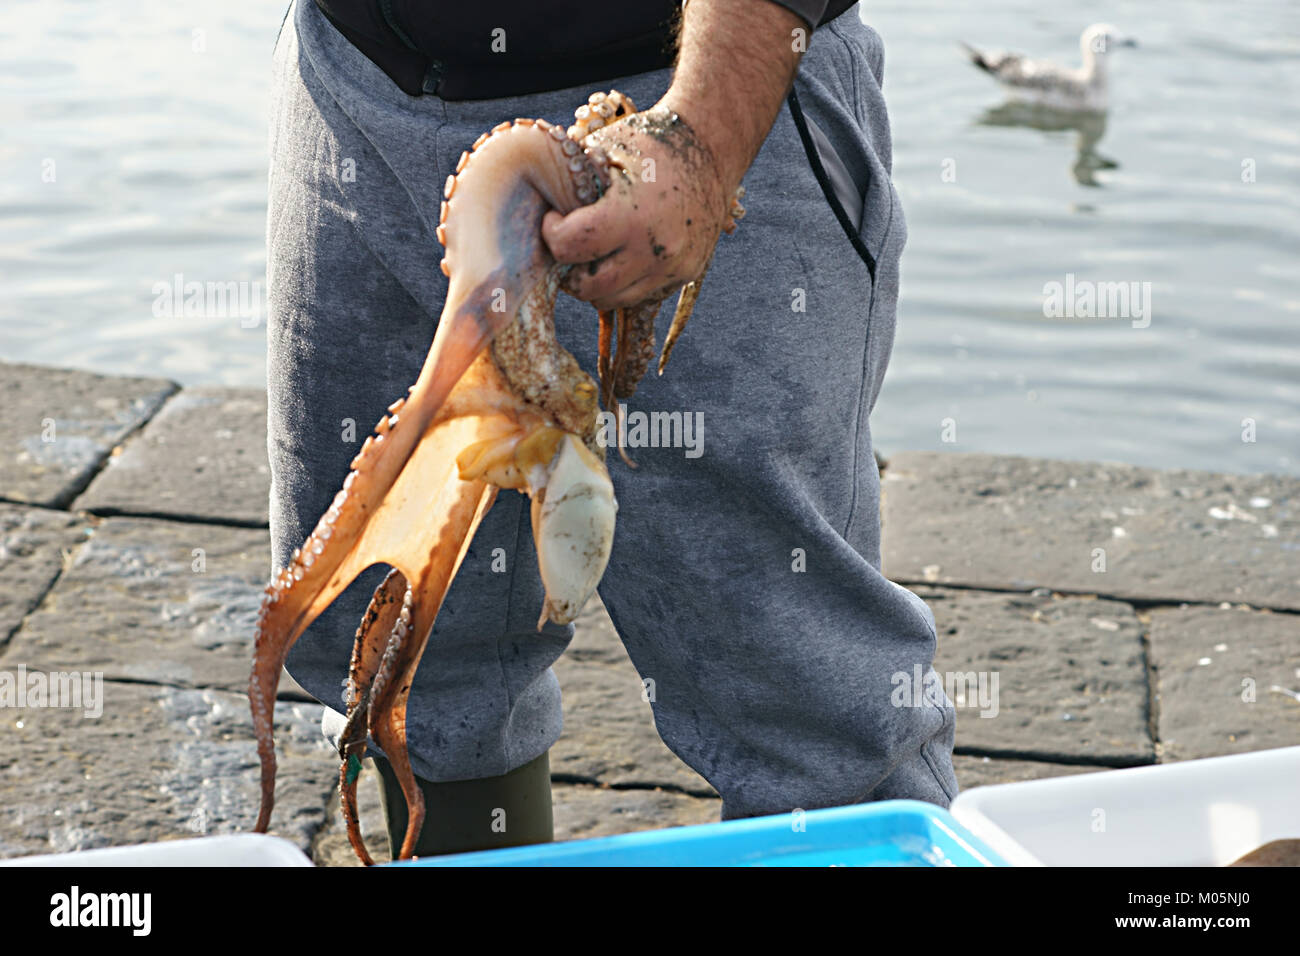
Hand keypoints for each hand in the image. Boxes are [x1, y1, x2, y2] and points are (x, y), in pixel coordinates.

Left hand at [541, 102, 734, 311]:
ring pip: (615, 300)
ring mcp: (674, 268)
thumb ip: (571, 182)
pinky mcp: (685, 275)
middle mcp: (656, 250)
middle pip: (590, 289)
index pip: (570, 247)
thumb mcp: (605, 150)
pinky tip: (621, 254)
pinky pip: (641, 294)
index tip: (554, 218)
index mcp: (632, 216)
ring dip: (595, 282)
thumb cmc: (650, 143)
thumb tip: (533, 205)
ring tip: (592, 253)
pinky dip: (624, 281)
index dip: (552, 234)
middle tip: (568, 245)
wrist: (712, 147)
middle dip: (570, 270)